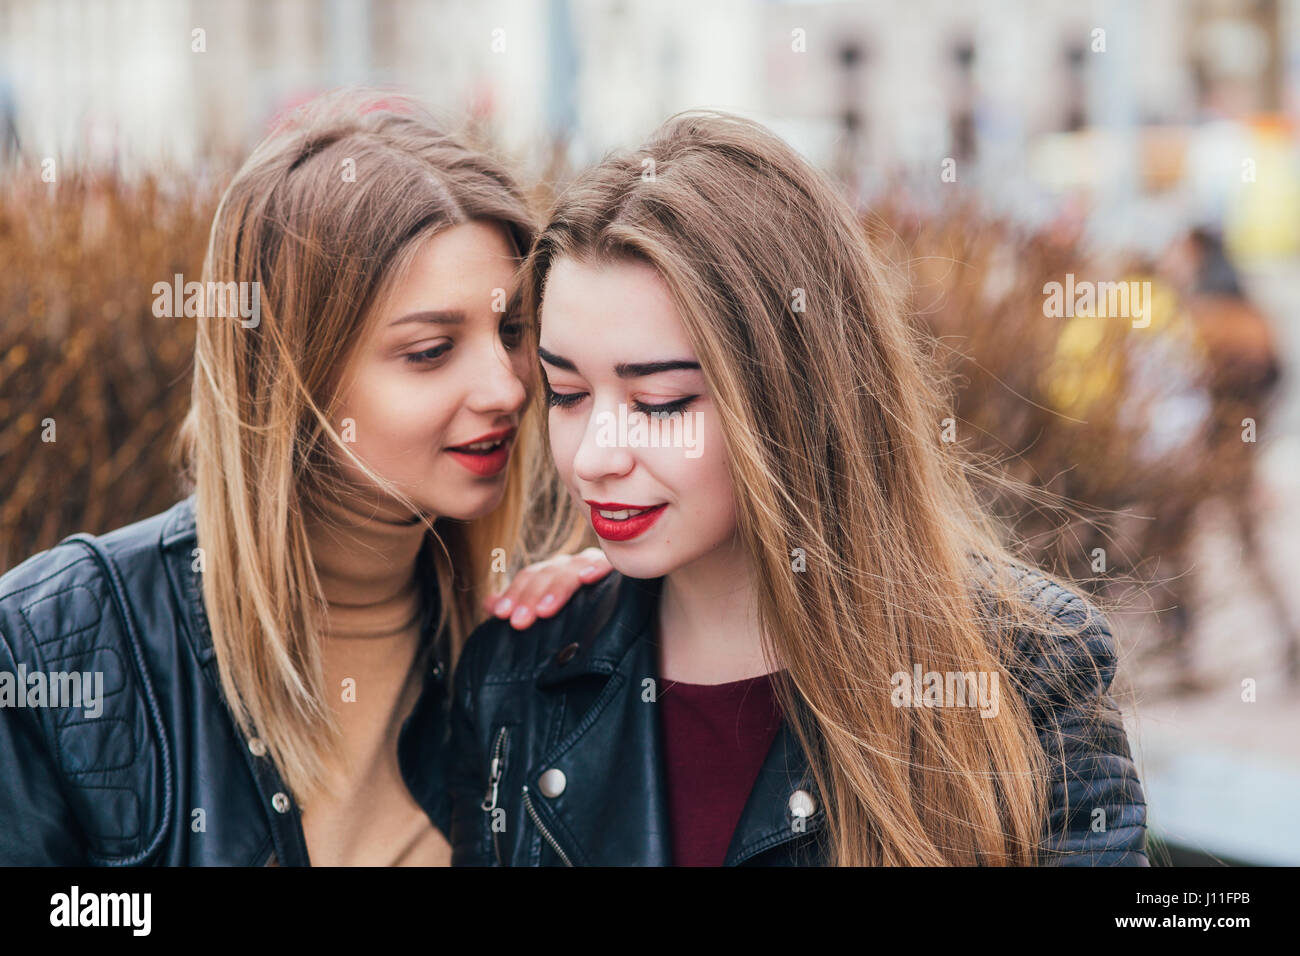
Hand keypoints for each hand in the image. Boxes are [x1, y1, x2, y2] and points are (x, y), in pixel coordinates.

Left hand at [482, 547, 612, 629]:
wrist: (619, 616)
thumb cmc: (576, 615)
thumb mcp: (544, 610)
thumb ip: (518, 604)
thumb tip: (490, 602)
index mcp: (552, 572)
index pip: (530, 578)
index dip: (514, 594)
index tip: (502, 615)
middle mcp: (571, 565)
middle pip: (547, 574)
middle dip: (530, 597)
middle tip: (519, 622)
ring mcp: (594, 564)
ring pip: (571, 570)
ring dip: (556, 589)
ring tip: (544, 610)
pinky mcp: (618, 570)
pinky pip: (608, 565)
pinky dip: (597, 568)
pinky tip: (587, 578)